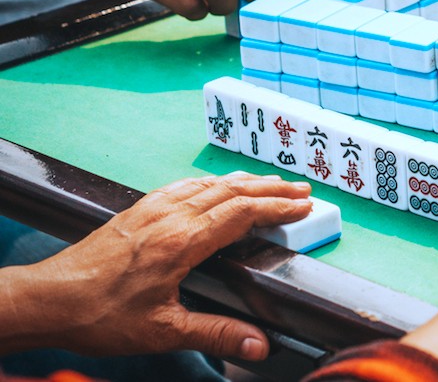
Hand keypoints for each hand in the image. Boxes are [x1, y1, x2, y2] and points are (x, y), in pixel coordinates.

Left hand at [0, 173, 311, 359]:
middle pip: (231, 191)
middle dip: (271, 188)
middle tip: (301, 189)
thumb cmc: (98, 315)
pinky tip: (215, 185)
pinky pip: (184, 186)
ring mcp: (150, 209)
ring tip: (270, 182)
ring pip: (208, 184)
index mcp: (181, 241)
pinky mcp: (136, 211)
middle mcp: (168, 216)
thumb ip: (215, 334)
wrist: (46, 300)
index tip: (304, 205)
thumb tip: (257, 344)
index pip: (242, 213)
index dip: (278, 207)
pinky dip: (211, 182)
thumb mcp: (162, 331)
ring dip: (245, 181)